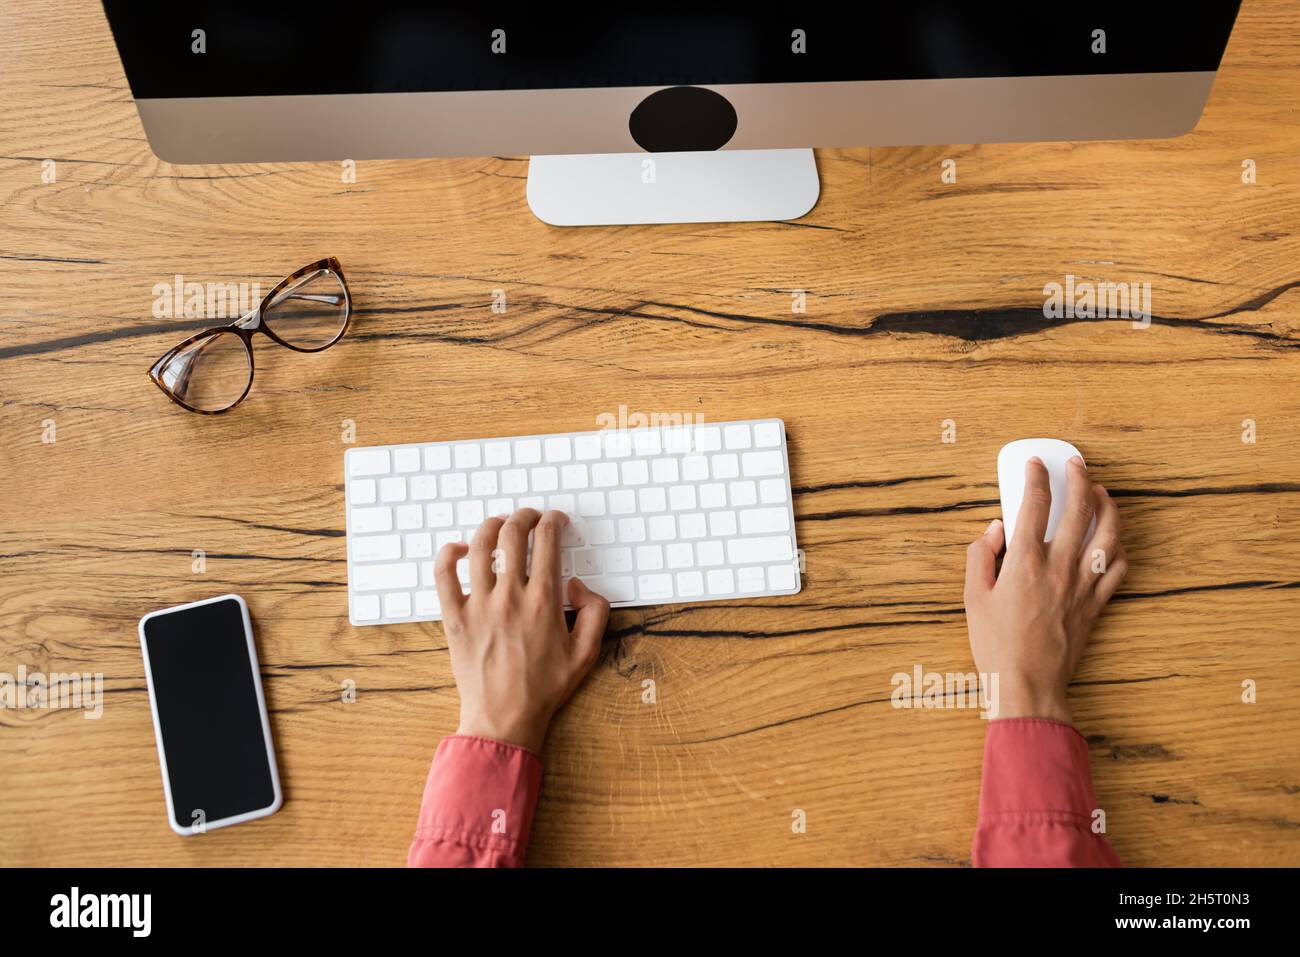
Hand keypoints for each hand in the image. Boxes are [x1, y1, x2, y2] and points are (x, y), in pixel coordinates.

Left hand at [434, 508, 609, 752]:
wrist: (504, 719)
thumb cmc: (544, 689)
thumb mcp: (587, 653)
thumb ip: (595, 612)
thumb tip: (577, 584)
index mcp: (544, 602)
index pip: (547, 541)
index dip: (553, 521)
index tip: (556, 521)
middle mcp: (510, 597)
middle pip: (513, 534)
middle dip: (525, 516)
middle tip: (530, 517)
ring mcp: (478, 605)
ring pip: (479, 546)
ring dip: (491, 526)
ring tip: (499, 525)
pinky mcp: (454, 618)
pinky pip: (443, 575)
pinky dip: (448, 554)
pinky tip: (458, 549)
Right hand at [964, 456, 1126, 723]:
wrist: (1028, 684)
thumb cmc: (996, 644)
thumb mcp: (974, 597)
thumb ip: (981, 556)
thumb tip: (995, 529)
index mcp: (1024, 562)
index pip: (1034, 505)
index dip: (1035, 478)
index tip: (1035, 465)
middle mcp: (1059, 567)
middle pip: (1078, 510)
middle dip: (1079, 478)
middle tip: (1076, 464)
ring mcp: (1082, 585)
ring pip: (1108, 535)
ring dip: (1108, 507)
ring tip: (1102, 492)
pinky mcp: (1095, 604)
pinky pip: (1119, 570)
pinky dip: (1120, 550)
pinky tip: (1113, 541)